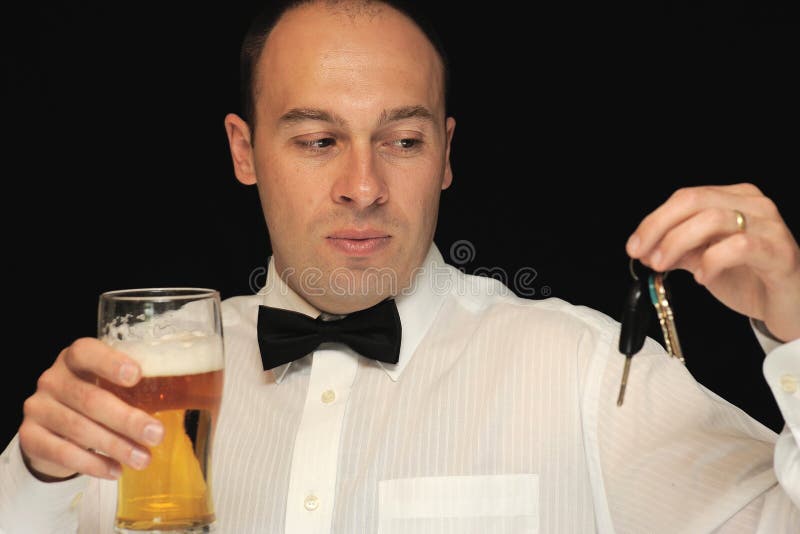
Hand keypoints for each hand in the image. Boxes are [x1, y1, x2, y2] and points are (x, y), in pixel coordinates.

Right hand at [18, 338, 163, 480]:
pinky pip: (62, 452)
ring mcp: (38, 407)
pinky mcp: (30, 436)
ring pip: (78, 428)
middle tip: (156, 434)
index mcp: (76, 357)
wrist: (54, 428)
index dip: (110, 362)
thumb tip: (188, 397)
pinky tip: (115, 470)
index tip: (137, 375)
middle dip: (126, 419)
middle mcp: (53, 378)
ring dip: (115, 446)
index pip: (87, 352)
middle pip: (90, 398)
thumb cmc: (95, 397)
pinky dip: (93, 464)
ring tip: (143, 459)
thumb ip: (136, 386)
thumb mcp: (111, 385)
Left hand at [626, 183, 799, 342]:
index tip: (634, 246)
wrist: (789, 307)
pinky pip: (739, 246)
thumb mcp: (704, 261)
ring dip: (678, 242)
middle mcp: (754, 205)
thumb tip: (645, 249)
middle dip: (659, 228)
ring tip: (665, 265)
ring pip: (713, 219)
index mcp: (734, 199)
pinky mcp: (780, 253)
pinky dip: (712, 260)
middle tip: (644, 255)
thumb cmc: (750, 279)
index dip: (654, 221)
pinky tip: (702, 277)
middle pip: (694, 201)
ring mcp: (770, 226)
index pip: (685, 198)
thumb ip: (678, 251)